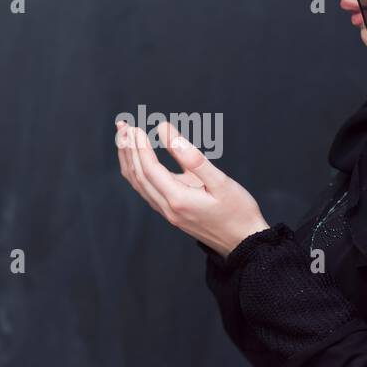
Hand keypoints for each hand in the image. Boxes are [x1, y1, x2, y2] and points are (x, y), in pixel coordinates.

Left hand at [115, 118, 269, 256]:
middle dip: (128, 149)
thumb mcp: (220, 181)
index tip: (135, 127)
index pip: (149, 169)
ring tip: (123, 137)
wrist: (244, 242)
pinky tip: (137, 159)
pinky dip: (137, 171)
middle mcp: (168, 208)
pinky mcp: (171, 212)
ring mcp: (167, 212)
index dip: (139, 147)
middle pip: (138, 175)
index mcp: (178, 200)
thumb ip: (192, 157)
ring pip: (139, 183)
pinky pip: (146, 189)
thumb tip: (166, 132)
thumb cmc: (237, 211)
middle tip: (122, 125)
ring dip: (129, 159)